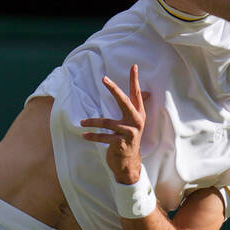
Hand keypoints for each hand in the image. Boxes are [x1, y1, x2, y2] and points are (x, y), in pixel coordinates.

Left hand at [80, 65, 147, 183]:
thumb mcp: (134, 123)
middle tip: (104, 78)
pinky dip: (93, 136)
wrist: (129, 163)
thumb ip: (136, 107)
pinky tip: (84, 135)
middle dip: (113, 89)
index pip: (136, 94)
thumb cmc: (128, 140)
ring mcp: (129, 133)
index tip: (133, 66)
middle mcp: (136, 121)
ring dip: (92, 122)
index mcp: (139, 114)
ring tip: (82, 122)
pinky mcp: (121, 143)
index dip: (135, 80)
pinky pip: (103, 137)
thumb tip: (146, 92)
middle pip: (124, 101)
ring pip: (107, 122)